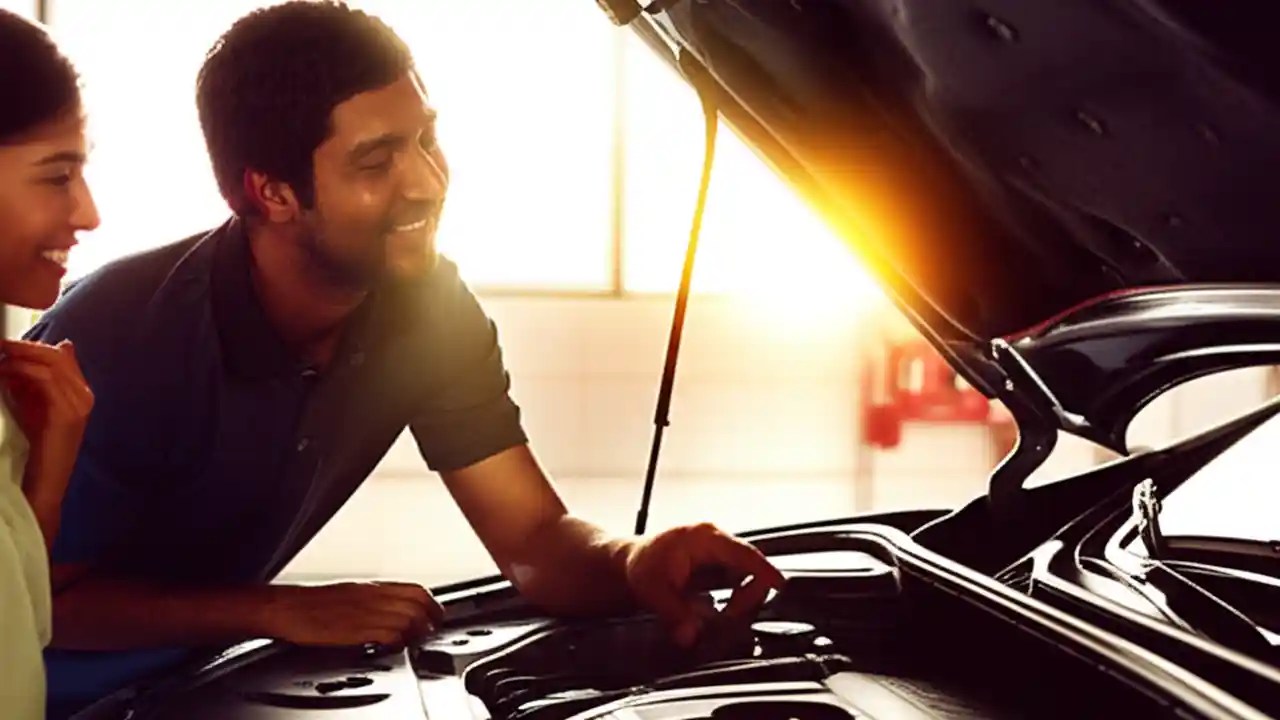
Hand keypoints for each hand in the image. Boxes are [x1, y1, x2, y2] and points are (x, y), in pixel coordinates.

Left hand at [0, 339, 93, 500]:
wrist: (45, 482)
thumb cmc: (36, 448)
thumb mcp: (32, 408)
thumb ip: (30, 384)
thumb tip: (15, 360)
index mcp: (80, 393)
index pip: (61, 356)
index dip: (32, 346)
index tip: (5, 343)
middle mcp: (85, 395)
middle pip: (58, 356)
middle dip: (25, 346)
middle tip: (0, 343)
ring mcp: (80, 404)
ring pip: (53, 364)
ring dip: (21, 356)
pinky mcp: (68, 414)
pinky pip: (47, 380)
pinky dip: (23, 371)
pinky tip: (5, 372)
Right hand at [260, 582, 444, 648]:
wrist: (285, 608)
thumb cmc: (311, 604)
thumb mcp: (348, 594)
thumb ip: (373, 600)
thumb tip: (393, 609)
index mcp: (371, 587)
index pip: (414, 589)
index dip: (432, 603)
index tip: (437, 615)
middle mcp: (372, 597)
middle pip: (417, 602)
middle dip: (432, 618)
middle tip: (433, 630)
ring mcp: (364, 612)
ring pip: (407, 617)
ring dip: (416, 631)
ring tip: (414, 640)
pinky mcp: (354, 630)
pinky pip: (388, 634)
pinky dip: (397, 641)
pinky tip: (393, 646)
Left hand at [623, 523, 784, 647]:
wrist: (631, 561)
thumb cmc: (642, 566)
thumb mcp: (653, 592)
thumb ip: (675, 615)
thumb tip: (691, 635)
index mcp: (704, 538)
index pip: (744, 553)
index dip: (765, 570)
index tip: (780, 585)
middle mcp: (716, 539)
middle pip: (751, 567)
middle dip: (746, 595)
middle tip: (729, 616)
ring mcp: (719, 549)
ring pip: (746, 575)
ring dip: (741, 597)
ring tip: (721, 613)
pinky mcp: (718, 561)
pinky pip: (738, 579)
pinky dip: (734, 596)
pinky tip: (717, 606)